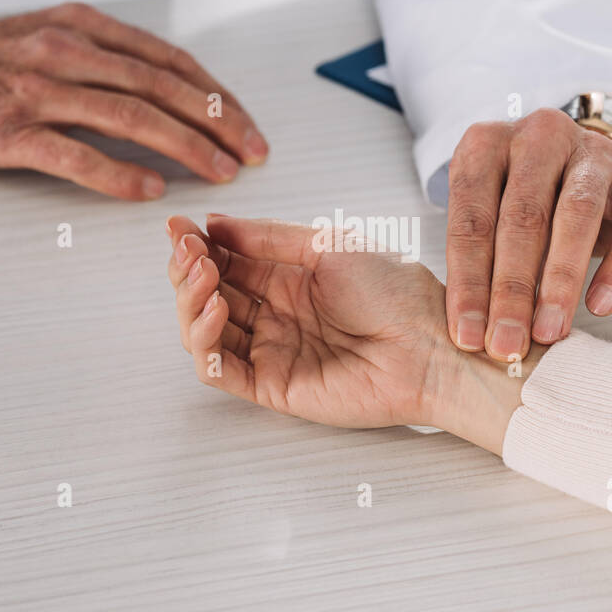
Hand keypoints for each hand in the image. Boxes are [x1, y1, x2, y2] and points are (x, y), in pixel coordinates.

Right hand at [0, 2, 267, 198]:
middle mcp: (63, 51)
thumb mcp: (41, 38)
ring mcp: (34, 91)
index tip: (248, 125)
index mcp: (78, 27)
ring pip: (130, 117)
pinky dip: (119, 174)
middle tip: (254, 154)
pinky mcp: (5, 132)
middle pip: (161, 88)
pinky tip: (152, 191)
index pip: (168, 61)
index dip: (216, 95)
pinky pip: (75, 154)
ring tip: (221, 172)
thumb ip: (99, 58)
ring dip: (185, 147)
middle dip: (218, 122)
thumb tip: (162, 92)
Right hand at [165, 215, 534, 451]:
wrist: (433, 344)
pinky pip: (221, 372)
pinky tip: (216, 311)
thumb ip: (270, 238)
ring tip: (201, 276)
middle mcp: (276, 316)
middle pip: (206, 297)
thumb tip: (215, 225)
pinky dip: (205, 343)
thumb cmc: (399, 292)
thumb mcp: (330, 245)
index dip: (195, 245)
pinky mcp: (275, 387)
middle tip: (187, 250)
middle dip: (187, 270)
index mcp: (289, 280)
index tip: (177, 225)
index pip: (224, 263)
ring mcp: (273, 352)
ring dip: (190, 303)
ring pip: (204, 334)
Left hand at [445, 108, 611, 360]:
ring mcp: (592, 152)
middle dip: (511, 291)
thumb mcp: (489, 213)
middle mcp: (538, 138)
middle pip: (522, 218)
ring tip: (550, 329)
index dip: (467, 282)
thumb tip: (472, 329)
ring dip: (561, 280)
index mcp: (486, 146)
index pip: (470, 219)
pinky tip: (600, 304)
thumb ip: (478, 260)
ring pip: (576, 215)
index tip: (467, 334)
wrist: (586, 162)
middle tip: (507, 342)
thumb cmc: (527, 197)